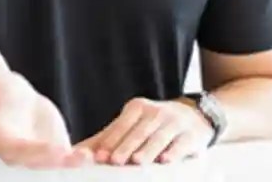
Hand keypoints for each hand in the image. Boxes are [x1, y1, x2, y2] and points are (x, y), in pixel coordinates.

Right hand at [0, 69, 92, 168]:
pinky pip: (67, 155)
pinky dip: (82, 157)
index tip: (58, 150)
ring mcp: (37, 152)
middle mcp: (19, 151)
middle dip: (61, 162)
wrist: (2, 94)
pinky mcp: (52, 148)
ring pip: (56, 161)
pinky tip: (100, 154)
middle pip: (41, 161)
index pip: (20, 150)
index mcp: (2, 138)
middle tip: (82, 158)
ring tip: (93, 158)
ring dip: (75, 163)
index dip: (39, 152)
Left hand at [77, 97, 213, 165]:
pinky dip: (173, 152)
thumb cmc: (154, 125)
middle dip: (125, 147)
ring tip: (137, 162)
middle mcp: (155, 112)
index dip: (109, 142)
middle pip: (137, 132)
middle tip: (113, 161)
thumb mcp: (133, 124)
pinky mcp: (191, 135)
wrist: (195, 116)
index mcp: (137, 108)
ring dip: (147, 150)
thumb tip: (76, 152)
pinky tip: (165, 161)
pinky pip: (181, 144)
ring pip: (158, 138)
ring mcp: (174, 123)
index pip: (120, 126)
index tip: (98, 157)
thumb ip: (107, 138)